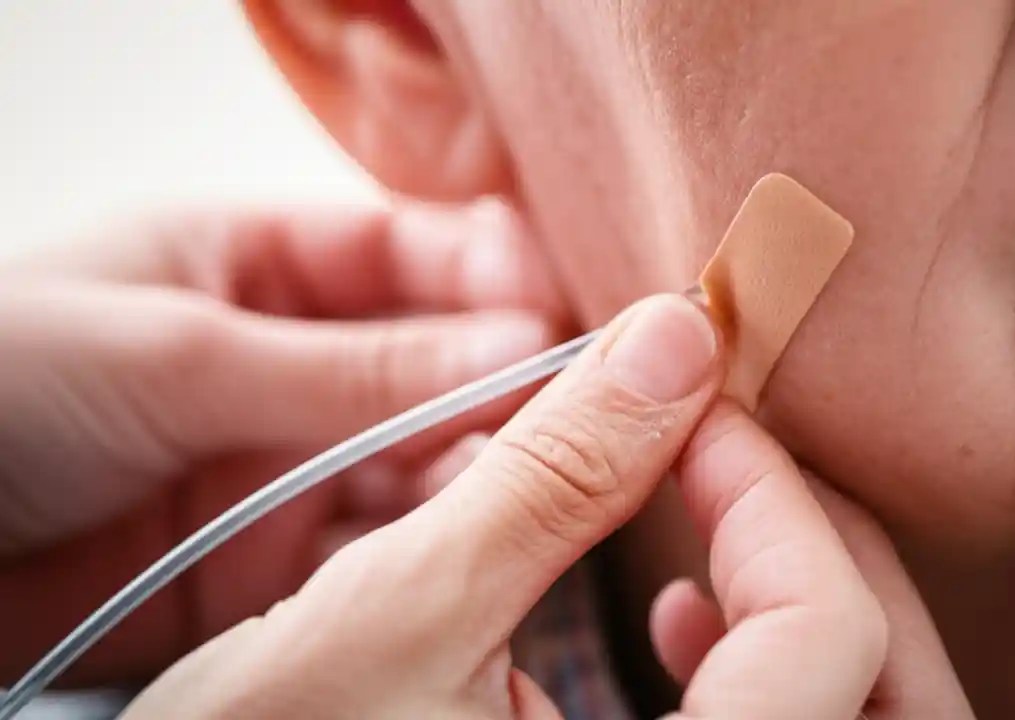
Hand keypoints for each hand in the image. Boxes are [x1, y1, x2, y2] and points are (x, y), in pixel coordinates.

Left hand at [0, 200, 565, 684]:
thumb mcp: (177, 352)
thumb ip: (350, 365)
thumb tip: (515, 347)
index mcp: (254, 264)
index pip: (407, 251)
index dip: (490, 273)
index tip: (554, 310)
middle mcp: (289, 361)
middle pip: (433, 359)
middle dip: (504, 377)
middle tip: (575, 403)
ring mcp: (289, 463)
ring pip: (423, 457)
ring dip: (483, 464)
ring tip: (538, 476)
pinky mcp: (279, 561)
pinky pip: (384, 546)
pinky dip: (435, 545)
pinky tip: (476, 540)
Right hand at [125, 295, 935, 719]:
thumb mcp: (390, 616)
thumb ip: (547, 477)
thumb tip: (670, 339)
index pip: (831, 636)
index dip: (772, 493)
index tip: (688, 409)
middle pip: (892, 693)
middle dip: (823, 549)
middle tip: (730, 459)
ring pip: (853, 717)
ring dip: (806, 609)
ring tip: (714, 529)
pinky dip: (758, 672)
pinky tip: (678, 619)